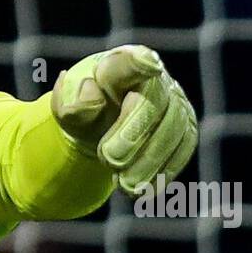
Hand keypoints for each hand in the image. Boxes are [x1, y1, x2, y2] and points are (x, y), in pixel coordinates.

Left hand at [51, 45, 197, 195]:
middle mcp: (155, 79)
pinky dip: (164, 171)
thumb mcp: (67, 108)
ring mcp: (175, 103)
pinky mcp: (185, 129)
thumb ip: (72, 102)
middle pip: (155, 102)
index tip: (148, 65)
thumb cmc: (82, 110)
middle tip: (109, 160)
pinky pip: (183, 149)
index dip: (141, 63)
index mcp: (120, 65)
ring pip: (174, 129)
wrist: (99, 128)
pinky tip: (144, 190)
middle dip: (133, 134)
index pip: (131, 62)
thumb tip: (89, 94)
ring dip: (149, 161)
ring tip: (125, 185)